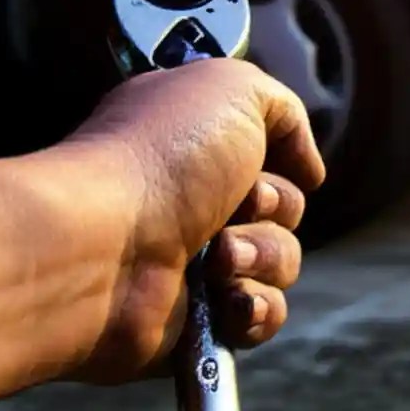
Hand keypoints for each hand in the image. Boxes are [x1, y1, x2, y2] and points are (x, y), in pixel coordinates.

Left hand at [59, 58, 325, 383]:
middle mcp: (193, 202)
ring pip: (282, 265)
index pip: (273, 156)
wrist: (104, 246)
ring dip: (264, 257)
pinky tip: (227, 302)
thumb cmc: (161, 158)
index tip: (256, 161)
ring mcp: (195, 265)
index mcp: (196, 148)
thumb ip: (282, 108)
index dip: (281, 160)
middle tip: (234, 207)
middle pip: (286, 211)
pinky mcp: (196, 322)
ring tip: (218, 259)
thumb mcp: (232, 88)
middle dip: (276, 209)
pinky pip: (263, 316)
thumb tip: (306, 166)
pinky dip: (256, 309)